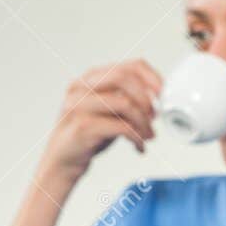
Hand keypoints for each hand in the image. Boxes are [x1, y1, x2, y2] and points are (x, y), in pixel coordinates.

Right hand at [39, 59, 162, 185]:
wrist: (62, 160)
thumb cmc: (89, 134)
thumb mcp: (110, 109)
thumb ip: (127, 97)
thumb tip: (159, 97)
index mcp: (91, 78)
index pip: (130, 66)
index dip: (152, 78)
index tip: (163, 95)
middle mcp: (81, 87)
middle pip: (124, 78)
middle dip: (146, 98)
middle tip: (154, 117)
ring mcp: (79, 106)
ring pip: (124, 103)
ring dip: (144, 122)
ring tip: (148, 135)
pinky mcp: (82, 127)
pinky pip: (120, 127)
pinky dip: (136, 137)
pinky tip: (139, 146)